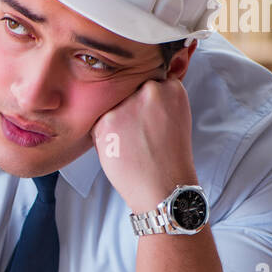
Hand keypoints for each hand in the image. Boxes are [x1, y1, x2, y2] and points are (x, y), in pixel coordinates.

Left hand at [90, 75, 197, 213]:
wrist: (162, 188)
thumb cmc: (168, 159)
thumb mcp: (174, 118)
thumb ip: (158, 100)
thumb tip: (135, 88)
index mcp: (172, 88)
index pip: (147, 83)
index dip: (144, 104)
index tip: (148, 119)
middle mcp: (151, 91)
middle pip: (127, 92)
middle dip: (128, 109)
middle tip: (138, 134)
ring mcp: (128, 104)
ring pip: (111, 106)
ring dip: (114, 122)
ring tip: (131, 144)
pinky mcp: (107, 119)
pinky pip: (98, 122)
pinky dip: (104, 136)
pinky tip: (120, 149)